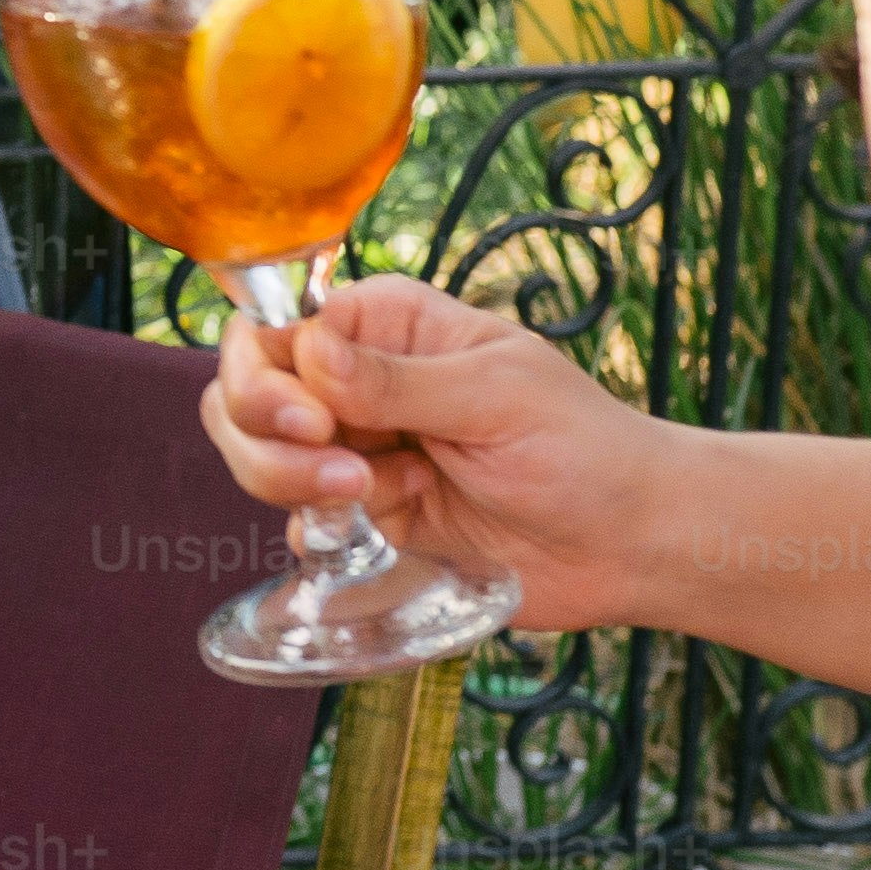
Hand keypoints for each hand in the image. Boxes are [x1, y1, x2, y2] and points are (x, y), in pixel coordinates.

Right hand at [203, 273, 683, 635]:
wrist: (629, 542)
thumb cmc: (582, 447)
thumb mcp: (497, 397)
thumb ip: (397, 382)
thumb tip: (308, 353)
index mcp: (382, 327)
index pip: (271, 334)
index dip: (267, 380)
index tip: (313, 424)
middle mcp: (353, 383)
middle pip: (242, 398)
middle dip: (269, 442)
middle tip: (347, 478)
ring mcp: (353, 452)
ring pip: (256, 460)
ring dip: (293, 487)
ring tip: (377, 500)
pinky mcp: (364, 517)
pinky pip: (298, 524)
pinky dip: (322, 534)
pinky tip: (389, 530)